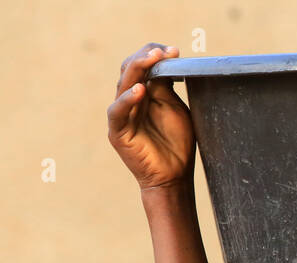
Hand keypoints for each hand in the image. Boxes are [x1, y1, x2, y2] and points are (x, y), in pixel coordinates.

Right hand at [107, 43, 195, 189]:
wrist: (174, 177)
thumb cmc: (177, 144)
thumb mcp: (174, 109)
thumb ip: (166, 88)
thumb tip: (166, 61)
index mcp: (143, 93)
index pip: (142, 65)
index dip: (155, 54)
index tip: (175, 50)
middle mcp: (129, 100)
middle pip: (131, 70)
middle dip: (147, 57)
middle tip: (165, 51)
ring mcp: (122, 115)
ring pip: (123, 85)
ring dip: (138, 69)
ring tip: (153, 59)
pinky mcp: (118, 132)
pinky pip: (118, 111)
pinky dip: (128, 99)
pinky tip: (140, 91)